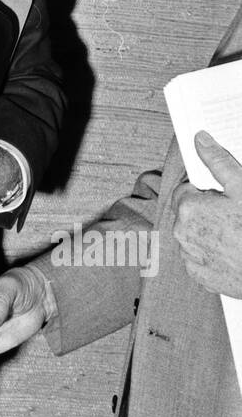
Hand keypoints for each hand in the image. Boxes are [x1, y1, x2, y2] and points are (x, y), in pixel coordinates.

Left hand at [171, 131, 241, 297]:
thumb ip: (218, 161)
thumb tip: (200, 140)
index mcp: (188, 209)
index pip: (185, 190)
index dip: (205, 191)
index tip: (222, 195)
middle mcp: (182, 234)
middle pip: (188, 213)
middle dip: (206, 211)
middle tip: (232, 215)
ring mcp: (190, 257)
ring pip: (193, 236)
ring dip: (208, 232)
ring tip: (235, 233)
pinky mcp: (199, 276)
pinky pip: (199, 258)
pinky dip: (211, 254)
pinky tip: (232, 251)